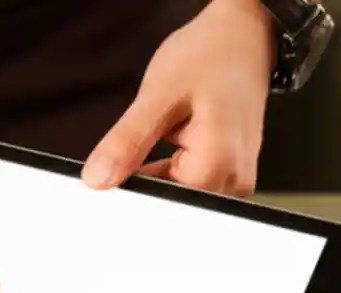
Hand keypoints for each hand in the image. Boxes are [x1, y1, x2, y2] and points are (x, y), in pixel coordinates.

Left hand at [82, 0, 275, 196]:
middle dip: (142, 188)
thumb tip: (98, 178)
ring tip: (162, 137)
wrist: (242, 37)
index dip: (130, 198)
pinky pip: (190, 186)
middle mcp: (233, 181)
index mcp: (217, 166)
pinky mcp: (229, 172)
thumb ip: (127, 141)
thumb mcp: (159, 95)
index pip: (161, 208)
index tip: (111, 178)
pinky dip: (168, 173)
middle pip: (173, 208)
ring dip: (156, 178)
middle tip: (134, 150)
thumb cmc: (210, 57)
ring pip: (179, 198)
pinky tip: (167, 145)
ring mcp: (234, 179)